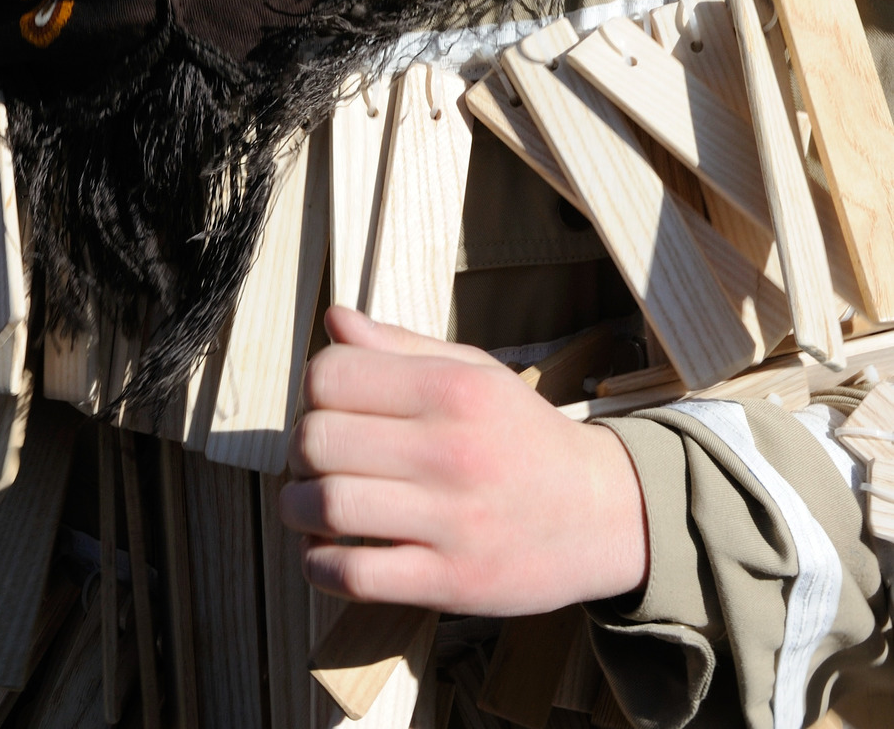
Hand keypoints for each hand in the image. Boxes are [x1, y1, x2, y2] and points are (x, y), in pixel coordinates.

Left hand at [280, 309, 647, 615]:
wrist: (605, 513)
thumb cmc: (525, 435)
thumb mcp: (475, 371)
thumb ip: (400, 346)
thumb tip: (333, 321)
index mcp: (452, 389)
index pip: (332, 375)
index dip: (312, 389)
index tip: (324, 406)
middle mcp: (450, 450)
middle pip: (319, 439)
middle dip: (299, 449)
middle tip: (312, 458)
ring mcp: (452, 521)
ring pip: (329, 506)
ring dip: (298, 507)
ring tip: (308, 503)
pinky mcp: (452, 582)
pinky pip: (355, 576)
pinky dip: (318, 564)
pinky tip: (322, 551)